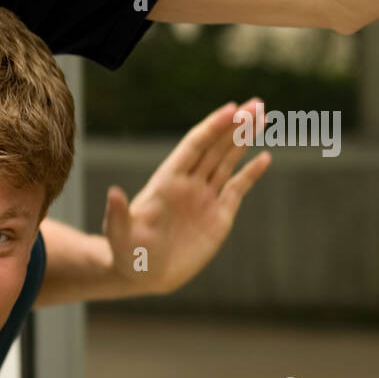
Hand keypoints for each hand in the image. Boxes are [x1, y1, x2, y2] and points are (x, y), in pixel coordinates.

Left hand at [102, 99, 269, 295]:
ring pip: (228, 161)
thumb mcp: (119, 236)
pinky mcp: (219, 217)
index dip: (213, 126)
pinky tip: (265, 156)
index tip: (232, 109)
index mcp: (167, 181)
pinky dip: (251, 173)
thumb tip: (113, 194)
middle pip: (216, 147)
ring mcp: (204, 198)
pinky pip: (238, 189)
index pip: (195, 146)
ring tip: (261, 116)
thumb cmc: (126, 253)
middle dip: (235, 125)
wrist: (142, 274)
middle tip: (256, 103)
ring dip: (243, 139)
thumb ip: (118, 215)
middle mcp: (188, 183)